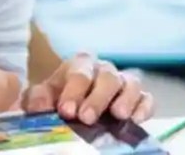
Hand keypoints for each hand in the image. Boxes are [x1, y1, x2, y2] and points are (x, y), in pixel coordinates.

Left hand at [21, 53, 153, 124]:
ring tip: (119, 115)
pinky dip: (144, 107)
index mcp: (79, 64)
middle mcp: (104, 70)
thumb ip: (38, 98)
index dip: (73, 91)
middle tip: (87, 118)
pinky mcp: (139, 99)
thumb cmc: (57, 100)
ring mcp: (124, 83)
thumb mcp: (42, 98)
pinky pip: (147, 98)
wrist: (72, 109)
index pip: (79, 73)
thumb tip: (40, 106)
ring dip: (125, 99)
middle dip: (97, 98)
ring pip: (130, 84)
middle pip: (107, 77)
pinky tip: (135, 120)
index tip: (66, 111)